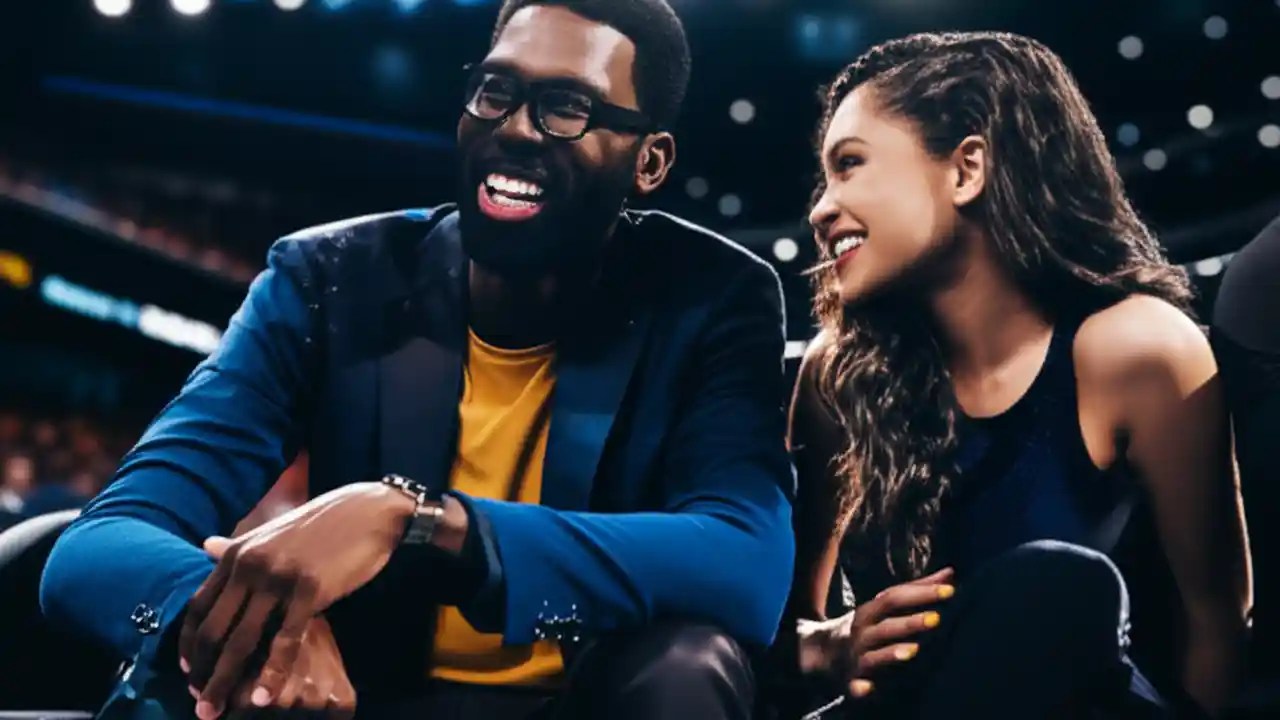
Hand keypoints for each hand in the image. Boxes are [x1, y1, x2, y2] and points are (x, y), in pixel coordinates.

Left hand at [180, 482, 418, 719]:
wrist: (367, 511)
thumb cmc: (320, 526)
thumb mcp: (271, 534)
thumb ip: (237, 548)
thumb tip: (205, 545)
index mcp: (237, 553)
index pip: (198, 608)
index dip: (189, 646)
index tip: (189, 673)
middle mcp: (250, 565)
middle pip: (213, 631)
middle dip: (202, 674)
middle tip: (201, 705)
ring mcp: (279, 577)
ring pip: (242, 641)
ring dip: (225, 682)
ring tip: (218, 712)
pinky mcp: (310, 590)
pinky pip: (285, 640)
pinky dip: (271, 674)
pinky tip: (264, 698)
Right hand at [797, 567, 954, 698]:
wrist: (819, 649)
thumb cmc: (864, 624)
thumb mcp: (883, 604)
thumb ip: (916, 589)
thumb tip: (950, 573)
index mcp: (870, 611)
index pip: (895, 597)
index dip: (920, 593)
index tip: (949, 589)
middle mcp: (862, 632)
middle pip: (886, 625)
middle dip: (910, 622)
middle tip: (936, 619)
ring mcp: (856, 657)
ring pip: (873, 655)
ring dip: (891, 653)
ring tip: (914, 650)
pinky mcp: (850, 680)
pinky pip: (854, 685)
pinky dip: (860, 687)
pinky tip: (868, 689)